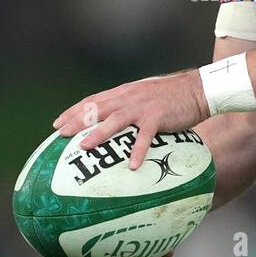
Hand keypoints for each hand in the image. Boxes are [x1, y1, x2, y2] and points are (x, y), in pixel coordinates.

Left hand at [52, 70, 209, 170]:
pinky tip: (132, 166)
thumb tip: (113, 122)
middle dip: (77, 121)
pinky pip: (145, 136)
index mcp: (124, 93)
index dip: (74, 111)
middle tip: (60, 134)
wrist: (198, 90)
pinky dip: (137, 150)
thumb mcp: (145, 96)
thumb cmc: (172, 97)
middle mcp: (129, 97)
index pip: (93, 100)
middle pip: (97, 109)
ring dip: (98, 133)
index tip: (57, 123)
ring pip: (115, 120)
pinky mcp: (158, 117)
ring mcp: (143, 107)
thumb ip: (128, 106)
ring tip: (84, 147)